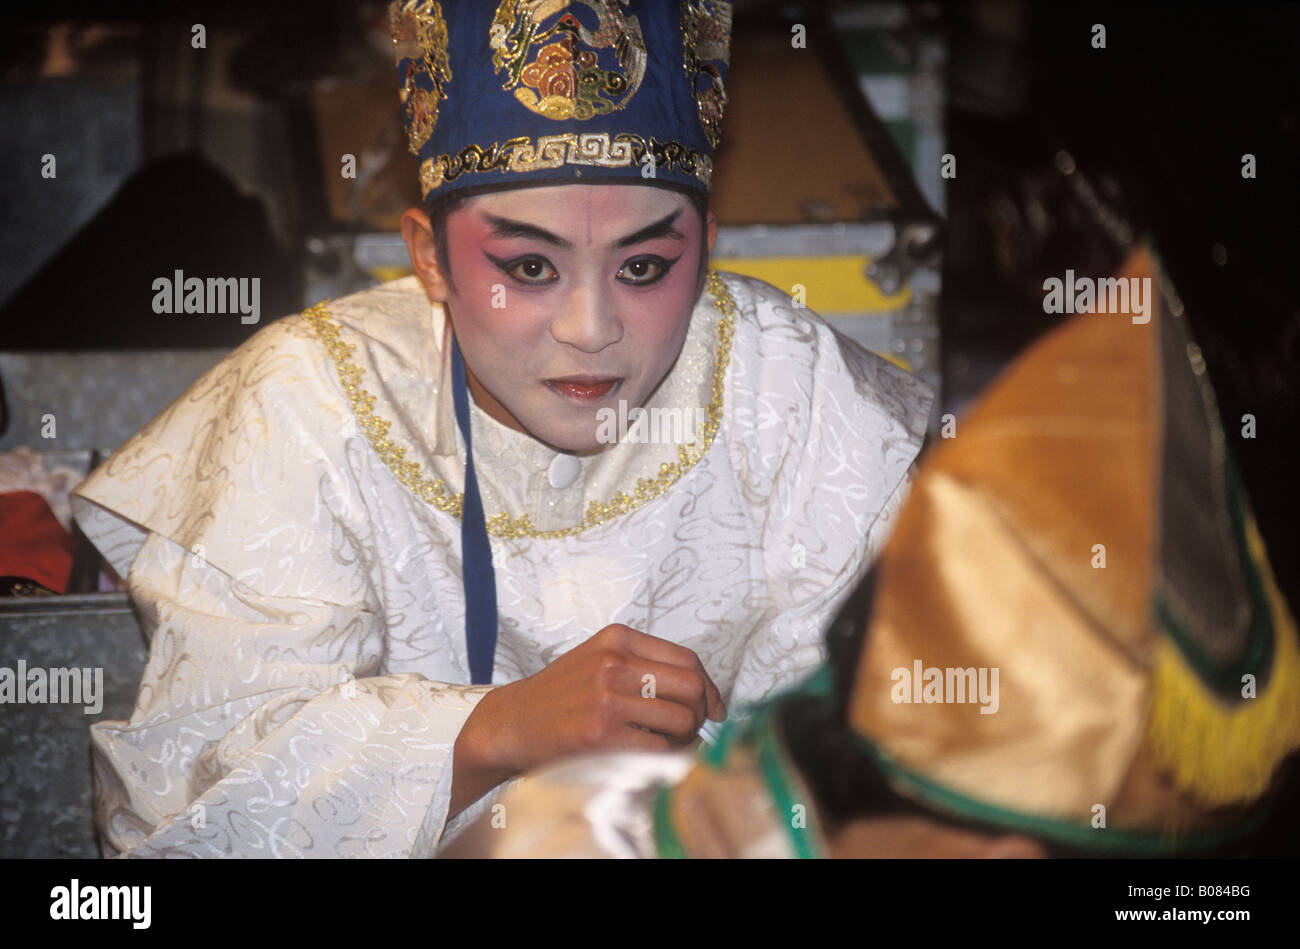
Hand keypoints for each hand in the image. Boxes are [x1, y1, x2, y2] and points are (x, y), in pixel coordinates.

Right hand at [450, 623, 725, 813]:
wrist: (510, 723)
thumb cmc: (560, 696)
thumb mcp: (598, 660)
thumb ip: (643, 665)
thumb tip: (702, 691)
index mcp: (618, 639)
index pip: (689, 660)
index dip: (710, 688)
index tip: (714, 708)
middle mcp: (614, 662)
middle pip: (692, 687)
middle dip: (700, 714)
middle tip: (689, 730)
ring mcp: (606, 698)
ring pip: (682, 720)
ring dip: (683, 739)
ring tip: (663, 744)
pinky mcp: (600, 733)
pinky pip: (659, 747)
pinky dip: (663, 756)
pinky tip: (646, 756)